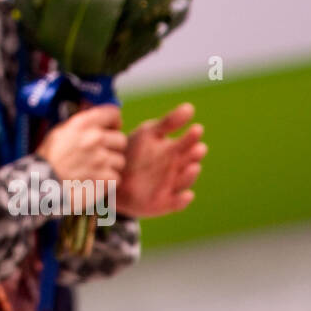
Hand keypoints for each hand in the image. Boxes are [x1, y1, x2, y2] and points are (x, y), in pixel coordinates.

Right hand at [35, 104, 126, 186]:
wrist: (43, 184)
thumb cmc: (48, 159)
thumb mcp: (59, 132)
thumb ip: (80, 126)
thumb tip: (98, 124)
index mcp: (82, 124)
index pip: (112, 113)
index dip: (113, 121)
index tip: (110, 129)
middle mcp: (94, 138)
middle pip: (120, 139)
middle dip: (112, 147)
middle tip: (100, 154)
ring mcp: (101, 159)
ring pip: (119, 160)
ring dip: (109, 166)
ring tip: (94, 170)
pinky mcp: (105, 178)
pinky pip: (115, 177)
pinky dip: (107, 181)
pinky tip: (94, 180)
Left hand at [117, 102, 205, 217]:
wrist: (113, 178)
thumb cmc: (133, 152)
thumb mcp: (149, 134)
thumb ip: (168, 123)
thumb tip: (190, 107)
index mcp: (174, 152)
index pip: (188, 143)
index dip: (192, 137)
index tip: (196, 128)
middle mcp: (177, 169)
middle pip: (189, 162)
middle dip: (194, 156)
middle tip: (198, 148)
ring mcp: (171, 186)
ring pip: (184, 181)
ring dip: (189, 176)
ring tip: (192, 167)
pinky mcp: (164, 203)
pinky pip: (176, 203)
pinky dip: (182, 200)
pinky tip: (186, 195)